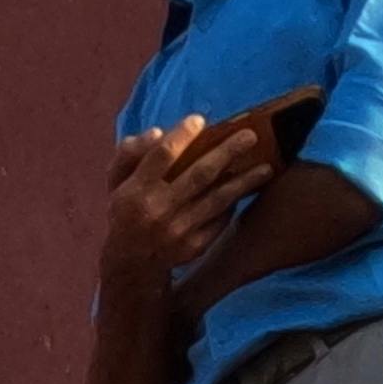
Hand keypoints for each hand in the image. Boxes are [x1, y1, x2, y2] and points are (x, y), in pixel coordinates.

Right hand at [101, 113, 274, 284]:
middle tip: (250, 135)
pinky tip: (243, 191)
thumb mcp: (117, 182)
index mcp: (135, 191)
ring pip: (218, 199)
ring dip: (245, 181)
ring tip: (265, 167)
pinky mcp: (193, 247)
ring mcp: (177, 231)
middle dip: (228, 152)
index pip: (163, 155)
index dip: (182, 135)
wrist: (130, 262)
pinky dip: (232, 204)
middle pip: (199, 174)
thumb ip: (129, 153)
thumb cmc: (127, 211)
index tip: (199, 121)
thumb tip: (157, 132)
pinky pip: (220, 220)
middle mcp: (157, 211)